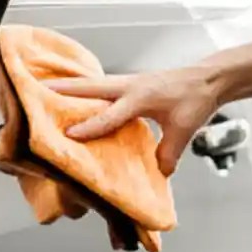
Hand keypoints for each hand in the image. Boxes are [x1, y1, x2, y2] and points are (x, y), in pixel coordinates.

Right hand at [46, 65, 220, 176]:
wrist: (208, 79)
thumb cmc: (196, 99)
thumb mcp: (184, 130)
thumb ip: (168, 153)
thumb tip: (158, 173)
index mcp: (143, 96)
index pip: (111, 115)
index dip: (90, 126)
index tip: (70, 134)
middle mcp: (132, 86)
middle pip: (93, 87)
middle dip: (67, 89)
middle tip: (42, 89)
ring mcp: (130, 82)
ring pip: (96, 84)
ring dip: (74, 86)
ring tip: (50, 89)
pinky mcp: (132, 84)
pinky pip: (104, 86)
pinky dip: (88, 89)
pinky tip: (79, 95)